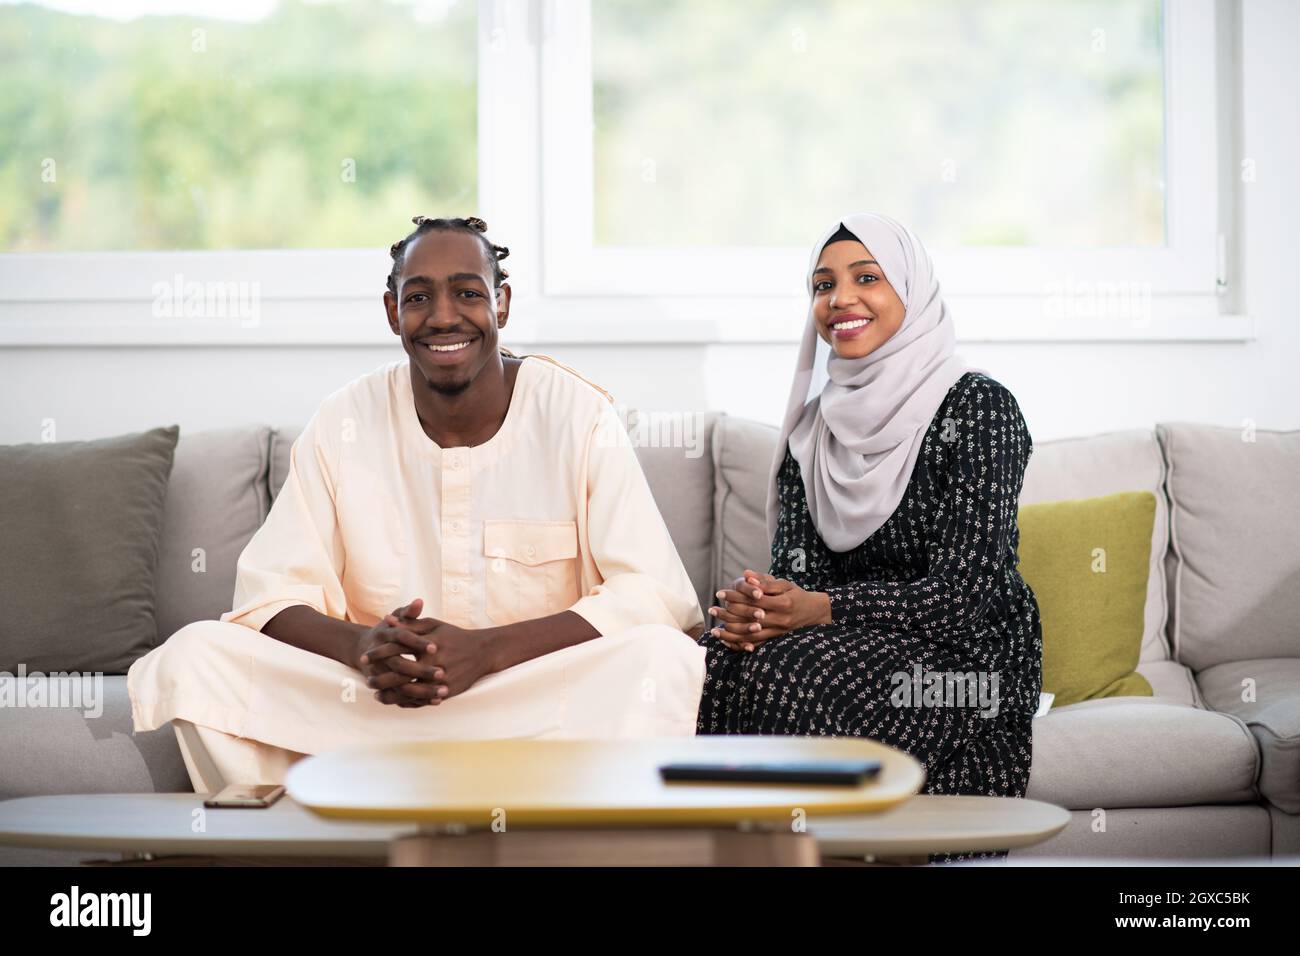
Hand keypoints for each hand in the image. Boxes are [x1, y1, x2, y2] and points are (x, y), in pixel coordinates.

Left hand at [363, 598, 496, 705]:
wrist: (482, 652)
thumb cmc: (454, 636)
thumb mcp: (433, 625)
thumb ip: (410, 623)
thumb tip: (387, 619)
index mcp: (429, 644)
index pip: (398, 648)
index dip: (379, 653)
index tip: (364, 657)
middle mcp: (435, 662)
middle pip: (401, 673)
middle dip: (381, 677)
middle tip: (367, 679)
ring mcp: (442, 679)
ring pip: (411, 691)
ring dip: (391, 694)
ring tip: (377, 695)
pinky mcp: (447, 691)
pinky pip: (423, 700)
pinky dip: (407, 702)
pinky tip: (395, 702)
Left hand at [706, 569, 830, 651]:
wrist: (814, 612)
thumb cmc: (797, 595)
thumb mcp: (784, 584)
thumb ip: (765, 581)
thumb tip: (746, 574)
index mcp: (782, 603)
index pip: (754, 599)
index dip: (736, 596)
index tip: (720, 593)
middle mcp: (780, 619)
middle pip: (749, 618)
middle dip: (728, 614)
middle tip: (712, 610)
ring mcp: (778, 631)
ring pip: (750, 634)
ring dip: (731, 633)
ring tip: (714, 630)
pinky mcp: (776, 638)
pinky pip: (756, 644)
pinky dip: (740, 644)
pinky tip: (727, 642)